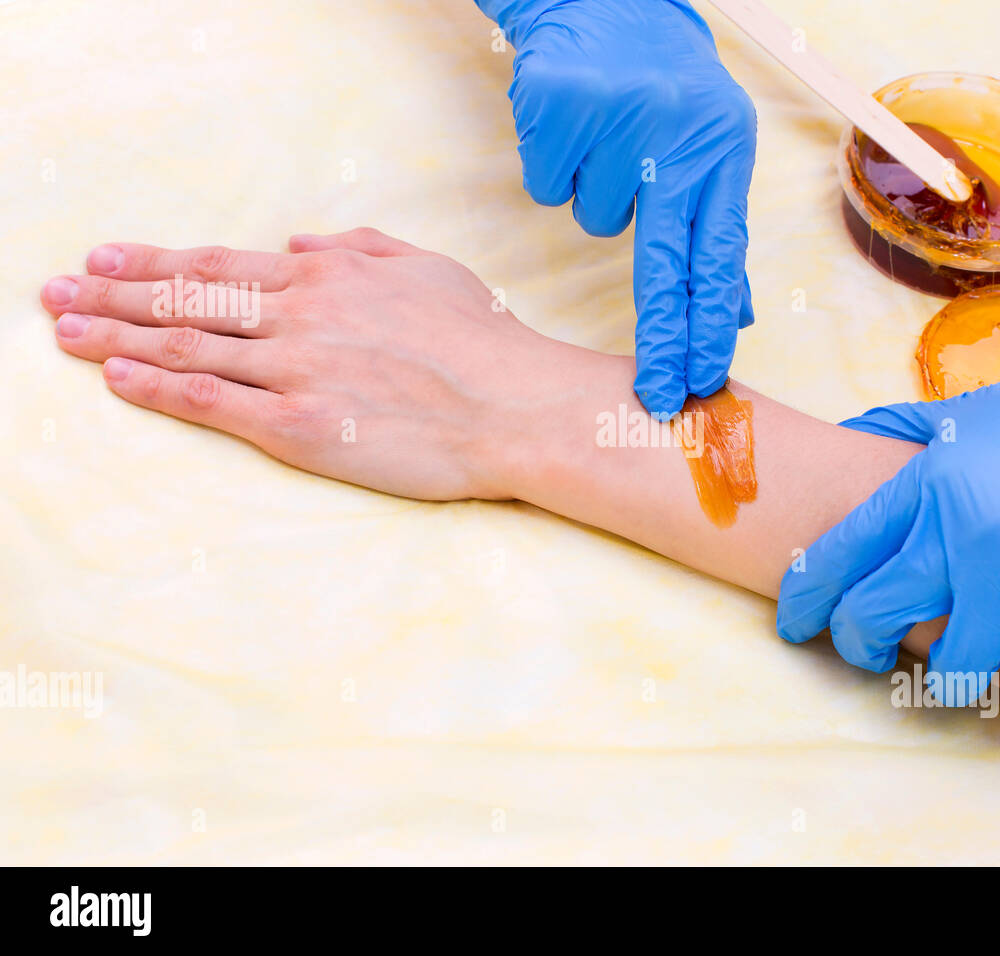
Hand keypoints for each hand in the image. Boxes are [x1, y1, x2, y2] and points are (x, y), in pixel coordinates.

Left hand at [40, 228, 543, 500]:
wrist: (517, 406)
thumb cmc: (483, 340)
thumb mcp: (427, 268)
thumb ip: (358, 248)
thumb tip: (298, 243)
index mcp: (329, 276)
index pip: (220, 266)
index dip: (154, 262)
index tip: (105, 258)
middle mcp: (301, 315)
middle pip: (187, 302)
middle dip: (114, 295)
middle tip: (57, 293)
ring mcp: (297, 370)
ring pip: (187, 347)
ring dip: (117, 337)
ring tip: (66, 333)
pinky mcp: (301, 427)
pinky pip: (213, 402)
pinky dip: (159, 388)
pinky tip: (121, 378)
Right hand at [479, 0, 756, 416]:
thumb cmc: (664, 87)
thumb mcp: (712, 144)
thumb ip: (718, 229)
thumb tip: (740, 314)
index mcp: (724, 148)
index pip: (720, 254)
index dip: (710, 324)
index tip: (704, 381)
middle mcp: (678, 132)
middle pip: (665, 262)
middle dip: (664, 336)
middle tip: (659, 393)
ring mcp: (618, 116)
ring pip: (594, 220)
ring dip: (596, 195)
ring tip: (606, 144)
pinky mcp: (559, 103)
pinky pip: (547, 186)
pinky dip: (554, 166)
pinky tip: (572, 129)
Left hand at [777, 255, 999, 712]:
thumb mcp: (972, 409)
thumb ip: (901, 432)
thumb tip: (841, 437)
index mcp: (929, 480)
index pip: (837, 554)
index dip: (805, 600)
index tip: (797, 623)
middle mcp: (964, 529)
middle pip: (874, 617)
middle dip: (860, 645)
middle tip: (869, 653)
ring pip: (951, 668)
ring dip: (949, 677)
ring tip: (961, 665)